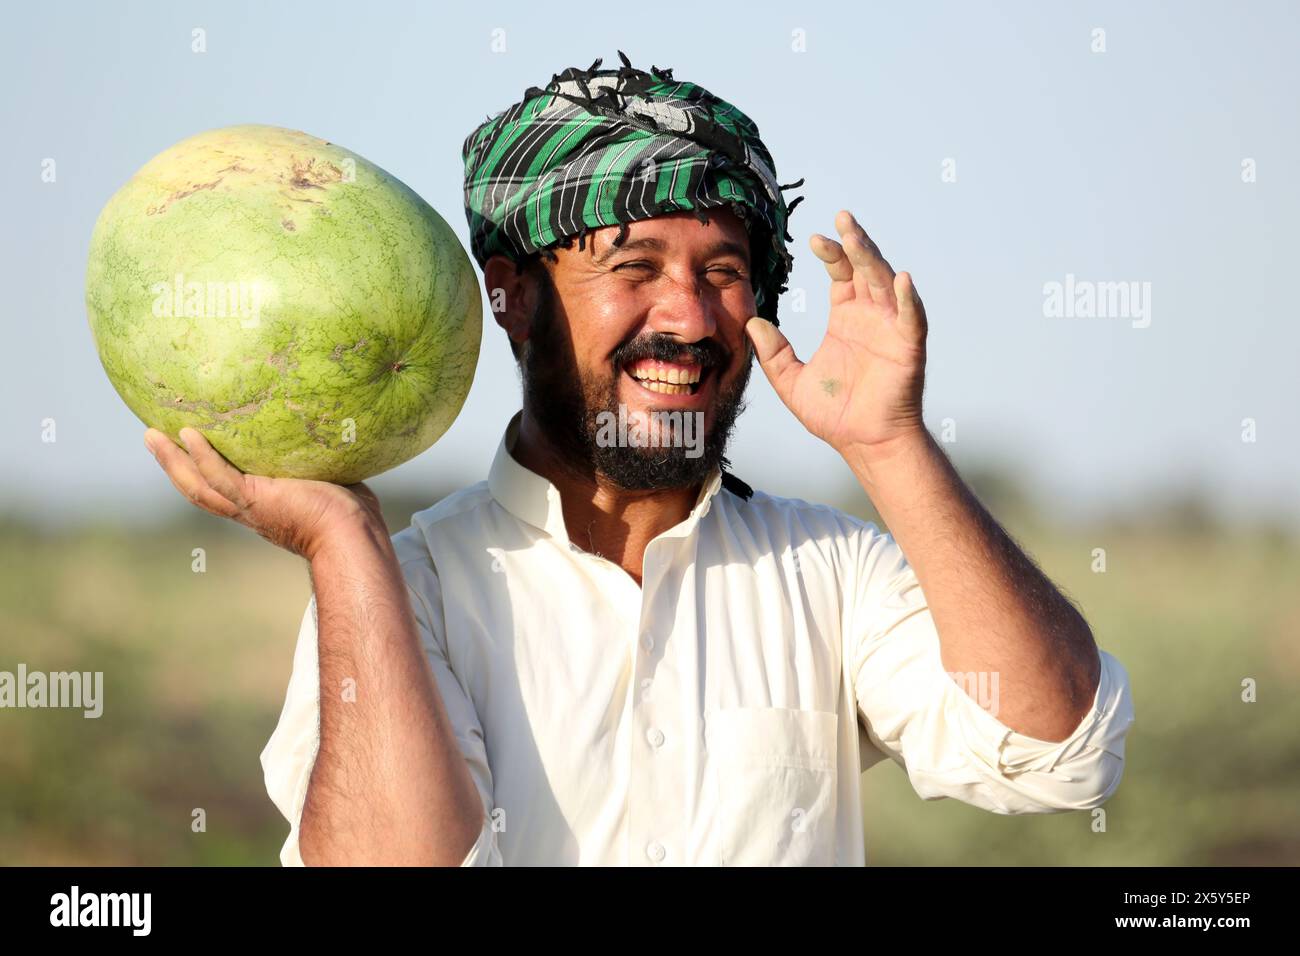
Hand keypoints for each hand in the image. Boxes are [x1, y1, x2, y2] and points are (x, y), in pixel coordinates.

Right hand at [143, 426, 385, 559]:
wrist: (353, 536)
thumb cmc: (353, 516)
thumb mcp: (328, 481)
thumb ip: (320, 463)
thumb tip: (333, 433)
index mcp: (262, 508)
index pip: (223, 487)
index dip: (201, 469)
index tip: (186, 448)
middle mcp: (249, 511)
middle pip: (197, 488)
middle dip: (172, 464)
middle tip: (151, 437)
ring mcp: (250, 507)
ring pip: (199, 485)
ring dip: (172, 461)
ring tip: (152, 435)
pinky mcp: (257, 500)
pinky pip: (220, 477)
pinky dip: (202, 458)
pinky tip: (188, 435)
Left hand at [746, 209, 927, 460]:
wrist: (863, 442)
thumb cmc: (835, 414)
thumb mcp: (791, 381)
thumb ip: (773, 353)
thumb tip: (751, 323)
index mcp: (846, 318)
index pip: (840, 274)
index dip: (831, 253)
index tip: (813, 238)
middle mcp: (871, 316)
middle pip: (864, 268)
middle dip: (854, 242)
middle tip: (841, 217)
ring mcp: (892, 328)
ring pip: (886, 283)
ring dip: (874, 259)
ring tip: (858, 237)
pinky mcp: (909, 347)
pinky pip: (912, 317)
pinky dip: (908, 298)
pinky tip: (901, 280)